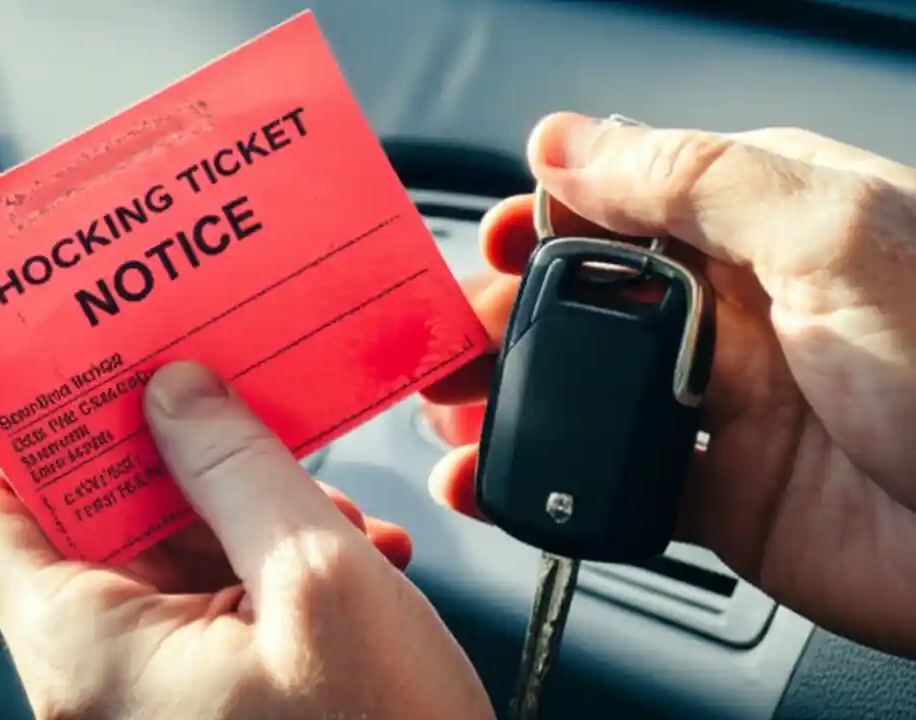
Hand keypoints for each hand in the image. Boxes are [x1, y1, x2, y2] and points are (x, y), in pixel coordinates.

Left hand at [0, 362, 492, 718]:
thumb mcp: (317, 581)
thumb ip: (237, 467)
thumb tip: (174, 390)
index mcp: (88, 652)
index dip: (37, 426)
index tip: (105, 368)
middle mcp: (101, 677)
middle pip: (91, 520)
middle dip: (177, 456)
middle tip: (242, 403)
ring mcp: (155, 693)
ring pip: (165, 554)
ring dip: (243, 509)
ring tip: (332, 508)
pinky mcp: (206, 701)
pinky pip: (210, 601)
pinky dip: (268, 562)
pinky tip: (352, 559)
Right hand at [425, 112, 915, 656]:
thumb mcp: (835, 233)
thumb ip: (694, 179)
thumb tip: (569, 139)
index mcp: (767, 222)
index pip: (626, 197)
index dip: (545, 215)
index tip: (489, 241)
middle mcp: (741, 308)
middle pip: (588, 299)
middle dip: (505, 316)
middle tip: (449, 346)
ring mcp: (728, 402)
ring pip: (585, 391)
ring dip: (508, 401)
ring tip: (449, 418)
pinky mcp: (723, 494)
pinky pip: (612, 484)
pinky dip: (544, 489)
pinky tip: (497, 487)